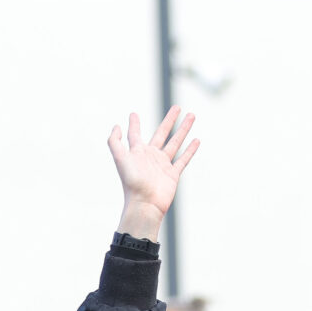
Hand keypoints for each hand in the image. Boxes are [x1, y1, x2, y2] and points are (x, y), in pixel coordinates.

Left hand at [106, 106, 197, 240]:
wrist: (145, 203)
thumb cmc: (131, 182)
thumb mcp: (120, 159)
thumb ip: (115, 142)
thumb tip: (116, 126)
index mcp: (137, 152)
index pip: (135, 134)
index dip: (134, 124)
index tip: (133, 114)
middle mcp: (150, 156)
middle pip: (162, 133)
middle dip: (169, 120)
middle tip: (177, 107)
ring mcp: (162, 165)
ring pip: (175, 142)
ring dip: (183, 129)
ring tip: (191, 115)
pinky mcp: (173, 174)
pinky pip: (183, 159)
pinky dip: (190, 150)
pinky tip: (196, 140)